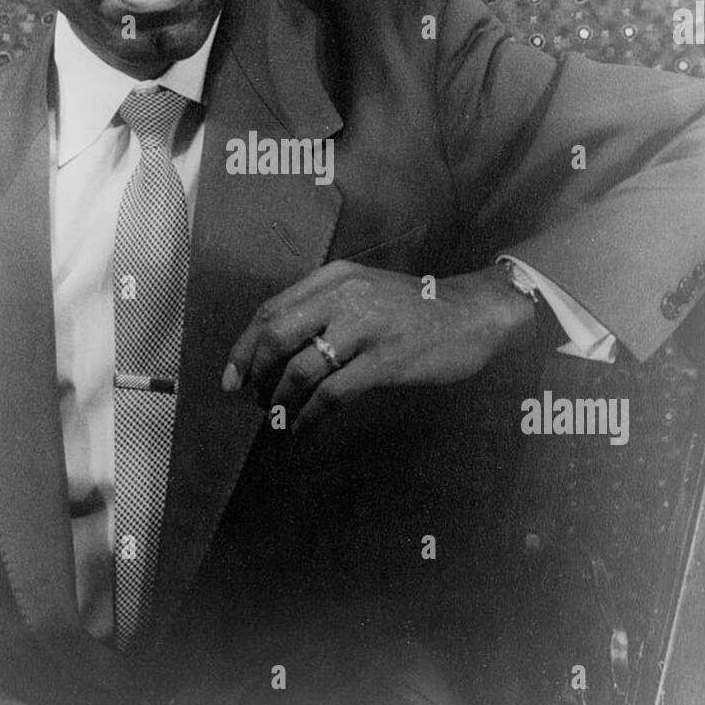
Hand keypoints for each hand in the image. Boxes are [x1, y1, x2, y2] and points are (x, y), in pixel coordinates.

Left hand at [221, 261, 537, 433]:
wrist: (472, 313)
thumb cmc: (413, 308)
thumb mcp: (364, 291)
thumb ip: (324, 308)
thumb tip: (275, 350)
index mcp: (335, 278)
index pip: (271, 309)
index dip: (244, 346)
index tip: (232, 375)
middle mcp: (345, 297)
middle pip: (277, 334)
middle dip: (253, 372)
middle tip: (249, 398)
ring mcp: (366, 328)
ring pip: (301, 368)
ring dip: (282, 399)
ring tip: (279, 416)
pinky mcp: (386, 360)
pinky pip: (333, 393)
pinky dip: (311, 414)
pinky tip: (306, 426)